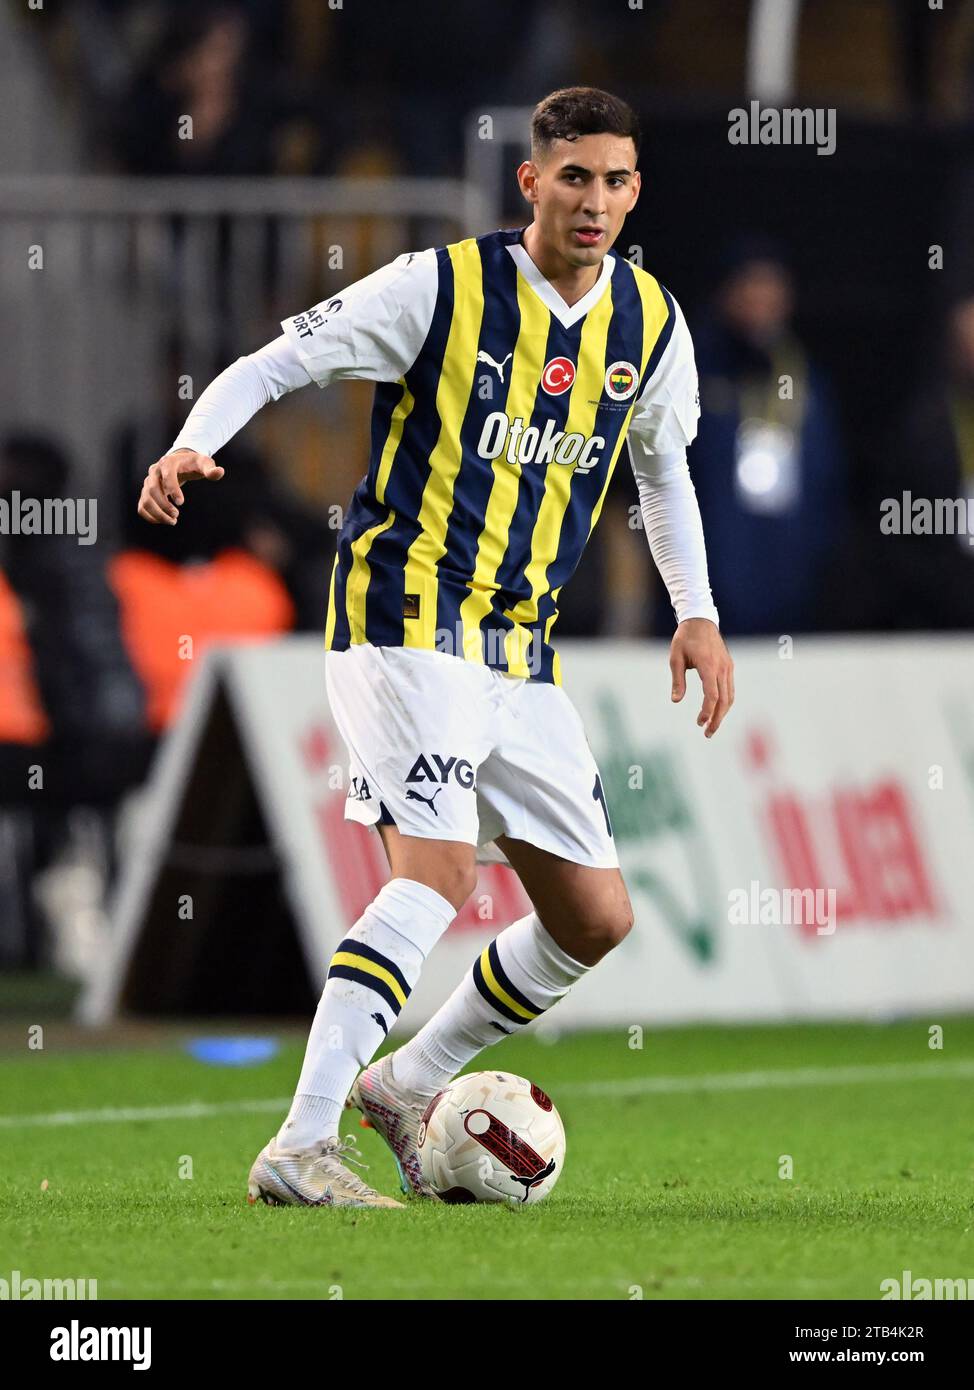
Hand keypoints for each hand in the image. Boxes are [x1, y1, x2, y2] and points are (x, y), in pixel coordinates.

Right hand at [137, 448, 224, 524]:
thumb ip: (210, 469)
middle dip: (163, 505)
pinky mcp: (146, 492)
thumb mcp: (204, 463)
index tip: (181, 503)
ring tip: (173, 521)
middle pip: (152, 489)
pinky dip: (150, 516)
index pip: (167, 476)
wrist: (179, 462)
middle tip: (176, 516)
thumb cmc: (193, 464)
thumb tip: (219, 472)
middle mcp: (154, 471)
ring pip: (145, 500)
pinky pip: (142, 506)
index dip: (173, 489)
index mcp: (168, 463)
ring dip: (157, 513)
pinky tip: (164, 521)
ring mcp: (148, 482)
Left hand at [669, 617, 734, 737]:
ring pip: (730, 696)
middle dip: (717, 719)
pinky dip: (725, 703)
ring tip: (711, 726)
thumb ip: (678, 680)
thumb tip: (676, 701)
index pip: (712, 695)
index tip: (699, 723)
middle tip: (707, 734)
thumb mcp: (675, 659)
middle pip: (724, 700)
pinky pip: (730, 689)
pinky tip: (716, 711)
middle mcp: (722, 668)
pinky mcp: (728, 667)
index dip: (707, 711)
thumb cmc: (684, 639)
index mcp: (708, 666)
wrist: (700, 620)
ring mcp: (727, 667)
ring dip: (722, 713)